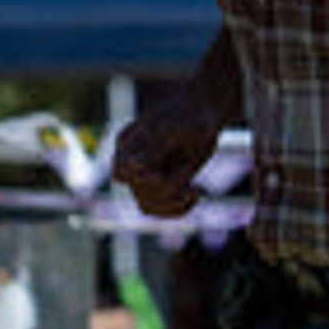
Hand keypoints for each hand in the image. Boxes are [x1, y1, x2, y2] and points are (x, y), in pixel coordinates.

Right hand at [112, 90, 218, 218]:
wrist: (205, 119)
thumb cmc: (189, 117)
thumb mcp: (173, 129)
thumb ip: (153, 148)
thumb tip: (132, 166)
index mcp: (127, 143)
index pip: (124, 173)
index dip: (145, 179)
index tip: (165, 172)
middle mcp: (131, 162)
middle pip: (139, 192)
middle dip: (168, 186)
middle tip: (189, 167)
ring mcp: (143, 177)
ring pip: (147, 206)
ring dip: (174, 202)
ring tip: (195, 189)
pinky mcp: (158, 189)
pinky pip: (159, 211)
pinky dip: (179, 209)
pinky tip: (195, 193)